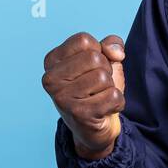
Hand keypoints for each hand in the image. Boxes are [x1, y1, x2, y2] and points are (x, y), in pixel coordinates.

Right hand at [41, 32, 126, 160]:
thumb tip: (116, 53)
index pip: (84, 40)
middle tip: (96, 86)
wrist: (94, 127)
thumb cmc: (96, 89)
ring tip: (99, 97)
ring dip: (110, 87)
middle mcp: (50, 79)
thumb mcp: (104, 60)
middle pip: (95, 58)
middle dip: (106, 70)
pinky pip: (113, 96)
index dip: (98, 51)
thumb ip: (111, 45)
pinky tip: (104, 109)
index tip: (91, 67)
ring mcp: (62, 98)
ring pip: (103, 77)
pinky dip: (117, 102)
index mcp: (52, 60)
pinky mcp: (78, 114)